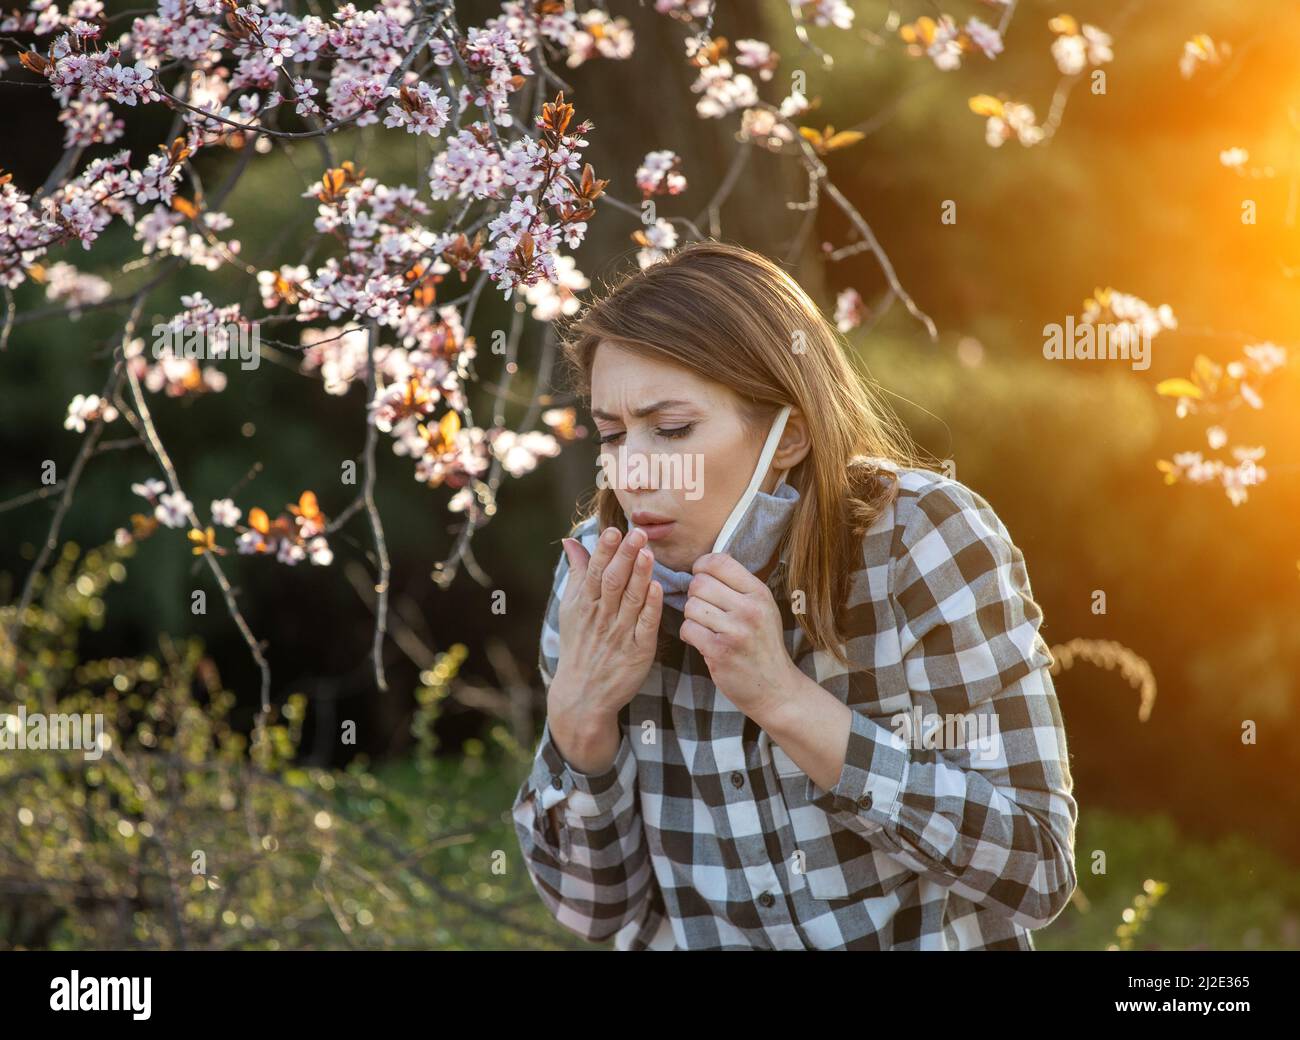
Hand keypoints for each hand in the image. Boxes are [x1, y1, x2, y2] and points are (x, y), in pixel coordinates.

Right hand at [547, 526, 662, 771]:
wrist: (583, 695)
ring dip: (640, 576)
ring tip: (648, 553)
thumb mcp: (570, 609)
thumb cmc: (579, 645)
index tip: (613, 530)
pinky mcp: (638, 652)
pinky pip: (646, 626)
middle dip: (624, 557)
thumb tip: (571, 541)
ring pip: (631, 600)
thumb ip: (576, 573)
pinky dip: (651, 607)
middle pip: (613, 582)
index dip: (605, 551)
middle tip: (637, 533)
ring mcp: (620, 635)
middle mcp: (601, 617)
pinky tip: (657, 588)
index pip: (594, 572)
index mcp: (585, 605)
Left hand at [680, 552, 798, 724]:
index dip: (702, 566)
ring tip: (706, 627)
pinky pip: (688, 629)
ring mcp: (735, 631)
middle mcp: (749, 609)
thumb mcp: (763, 609)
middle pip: (699, 583)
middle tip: (705, 610)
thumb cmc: (763, 645)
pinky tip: (703, 641)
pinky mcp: (720, 651)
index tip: (702, 578)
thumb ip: (739, 586)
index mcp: (759, 593)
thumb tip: (704, 565)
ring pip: (690, 606)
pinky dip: (689, 635)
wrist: (776, 688)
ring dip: (692, 617)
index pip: (719, 561)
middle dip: (695, 595)